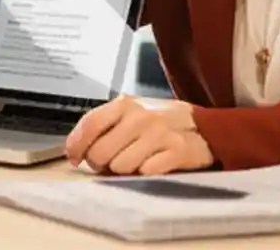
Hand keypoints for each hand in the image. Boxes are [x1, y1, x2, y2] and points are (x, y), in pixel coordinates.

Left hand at [66, 96, 214, 175]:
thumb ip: (103, 125)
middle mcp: (141, 116)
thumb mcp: (131, 113)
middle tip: (111, 163)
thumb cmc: (161, 122)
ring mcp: (160, 133)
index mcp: (124, 104)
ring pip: (121, 166)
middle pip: (101, 151)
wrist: (206, 126)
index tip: (73, 158)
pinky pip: (146, 172)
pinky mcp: (178, 151)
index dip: (76, 145)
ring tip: (135, 162)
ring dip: (124, 170)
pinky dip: (145, 174)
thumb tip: (74, 150)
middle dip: (101, 163)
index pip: (90, 124)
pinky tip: (152, 165)